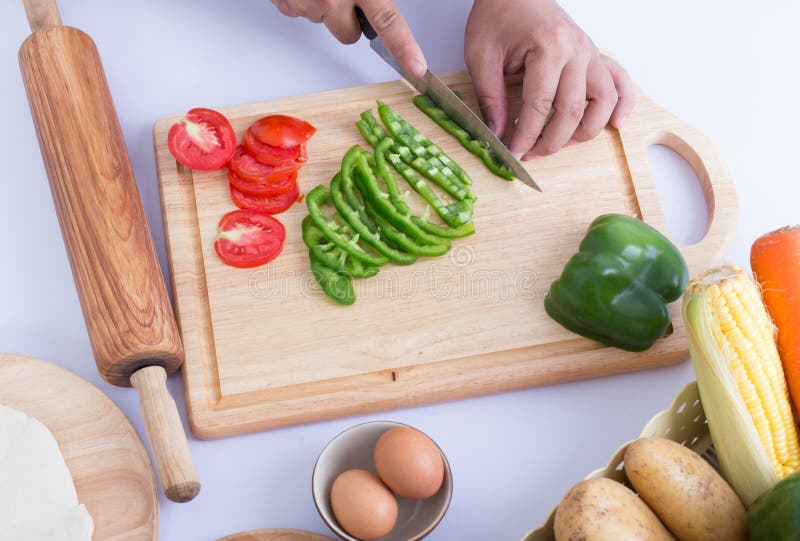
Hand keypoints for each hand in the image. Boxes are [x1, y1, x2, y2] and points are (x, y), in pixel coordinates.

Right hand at [271, 0, 426, 76]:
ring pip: (324, 22)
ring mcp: (306, 4)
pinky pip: (300, 11)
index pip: (389, 22)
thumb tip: (380, 0)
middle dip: (349, 21)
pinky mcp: (285, 4)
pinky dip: (303, 0)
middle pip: (349, 35)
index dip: (405, 47)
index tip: (416, 67)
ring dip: (324, 7)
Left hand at [465, 0, 634, 158]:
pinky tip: (615, 124)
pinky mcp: (594, 55)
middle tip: (529, 155)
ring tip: (560, 144)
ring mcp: (590, 52)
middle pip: (572, 111)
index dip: (525, 137)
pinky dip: (623, 104)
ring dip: (585, 131)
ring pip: (602, 102)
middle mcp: (576, 51)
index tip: (514, 155)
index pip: (539, 107)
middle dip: (550, 142)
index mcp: (548, 48)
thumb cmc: (498, 15)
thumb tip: (498, 135)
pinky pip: (619, 82)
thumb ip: (490, 98)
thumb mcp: (482, 56)